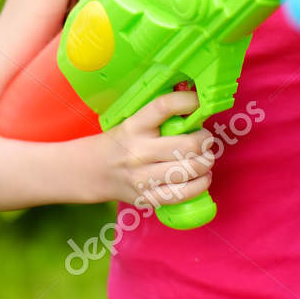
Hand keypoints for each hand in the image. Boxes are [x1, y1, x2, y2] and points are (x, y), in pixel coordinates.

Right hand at [94, 90, 214, 208]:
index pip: (164, 106)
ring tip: (205, 158)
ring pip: (189, 170)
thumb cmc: (122, 143)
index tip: (199, 102)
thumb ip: (161, 116)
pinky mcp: (147, 197)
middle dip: (205, 140)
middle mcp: (138, 152)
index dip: (189, 101)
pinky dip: (200, 184)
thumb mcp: (133, 123)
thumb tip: (196, 106)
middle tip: (205, 140)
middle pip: (187, 145)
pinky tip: (203, 177)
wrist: (93, 171)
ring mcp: (142, 178)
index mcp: (134, 127)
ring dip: (206, 163)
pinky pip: (183, 194)